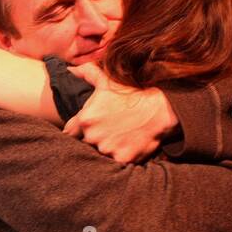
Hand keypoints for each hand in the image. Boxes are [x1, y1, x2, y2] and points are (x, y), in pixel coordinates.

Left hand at [62, 62, 179, 163]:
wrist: (160, 107)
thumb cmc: (132, 93)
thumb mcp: (107, 81)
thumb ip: (86, 74)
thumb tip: (70, 69)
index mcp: (85, 118)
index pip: (70, 132)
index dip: (78, 131)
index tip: (89, 128)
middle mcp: (93, 135)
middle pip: (86, 144)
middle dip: (94, 139)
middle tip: (110, 131)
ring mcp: (107, 148)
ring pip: (100, 154)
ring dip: (107, 148)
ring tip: (120, 137)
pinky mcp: (122, 158)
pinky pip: (116, 162)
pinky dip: (121, 155)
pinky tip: (129, 144)